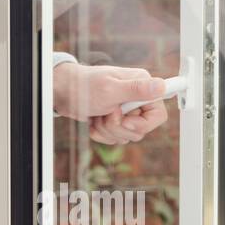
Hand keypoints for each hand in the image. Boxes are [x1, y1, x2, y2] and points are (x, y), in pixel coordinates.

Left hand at [52, 62, 170, 143]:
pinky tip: (93, 120)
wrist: (62, 92)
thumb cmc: (84, 86)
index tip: (125, 121)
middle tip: (106, 112)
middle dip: (118, 127)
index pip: (159, 114)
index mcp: (141, 86)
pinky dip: (101, 133)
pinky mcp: (114, 121)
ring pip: (126, 136)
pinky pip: (114, 138)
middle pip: (140, 130)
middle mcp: (136, 99)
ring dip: (107, 129)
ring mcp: (125, 111)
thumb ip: (137, 89)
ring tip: (97, 113)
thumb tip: (161, 86)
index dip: (143, 124)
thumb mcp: (110, 89)